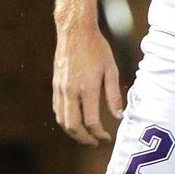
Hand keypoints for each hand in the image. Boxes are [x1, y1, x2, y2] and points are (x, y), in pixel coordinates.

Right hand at [52, 22, 124, 145]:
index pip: (91, 121)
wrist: (75, 31)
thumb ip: (114, 95)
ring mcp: (60, 88)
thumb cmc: (96, 48)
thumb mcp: (111, 69)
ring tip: (84, 135)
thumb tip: (119, 116)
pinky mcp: (55, 84)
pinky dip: (64, 120)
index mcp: (87, 88)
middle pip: (73, 126)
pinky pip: (57, 109)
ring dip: (73, 132)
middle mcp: (71, 91)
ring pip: (62, 120)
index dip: (99, 134)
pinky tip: (74, 120)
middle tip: (94, 143)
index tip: (106, 137)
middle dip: (84, 139)